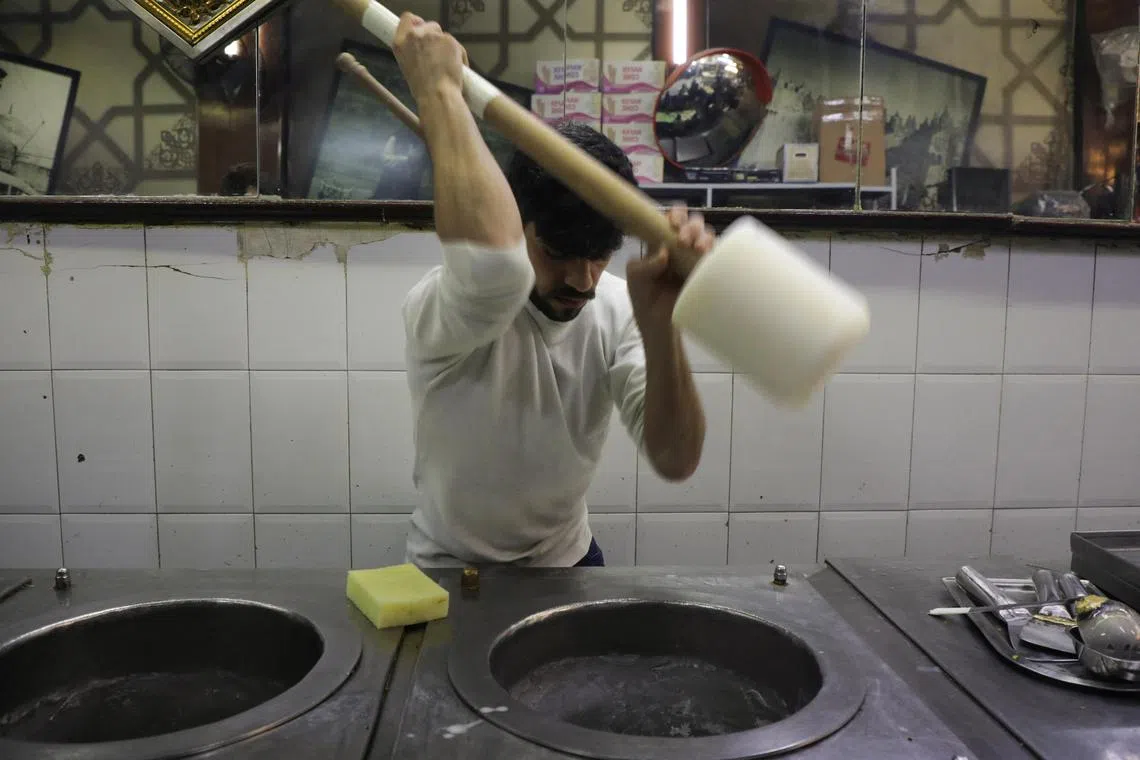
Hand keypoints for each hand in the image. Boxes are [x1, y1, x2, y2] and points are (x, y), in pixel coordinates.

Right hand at [392, 13, 468, 103]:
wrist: (436, 95)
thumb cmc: (422, 89)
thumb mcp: (407, 66)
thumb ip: (412, 50)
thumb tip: (422, 47)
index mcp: (400, 42)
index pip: (407, 19)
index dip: (417, 24)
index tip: (423, 30)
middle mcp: (414, 35)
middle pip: (429, 25)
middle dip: (435, 36)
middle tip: (438, 53)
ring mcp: (432, 35)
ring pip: (443, 34)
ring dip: (446, 45)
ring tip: (446, 65)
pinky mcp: (448, 39)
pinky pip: (455, 43)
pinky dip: (457, 53)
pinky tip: (455, 67)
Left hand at [626, 205, 715, 338]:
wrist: (659, 326)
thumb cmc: (644, 299)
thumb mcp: (635, 278)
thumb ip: (645, 264)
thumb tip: (664, 252)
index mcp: (660, 242)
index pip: (670, 219)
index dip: (674, 214)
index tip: (672, 223)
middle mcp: (679, 246)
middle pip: (692, 222)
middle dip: (690, 225)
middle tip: (683, 240)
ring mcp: (694, 258)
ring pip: (706, 234)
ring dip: (703, 235)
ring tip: (697, 248)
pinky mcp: (705, 271)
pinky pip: (716, 254)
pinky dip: (715, 249)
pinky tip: (707, 254)